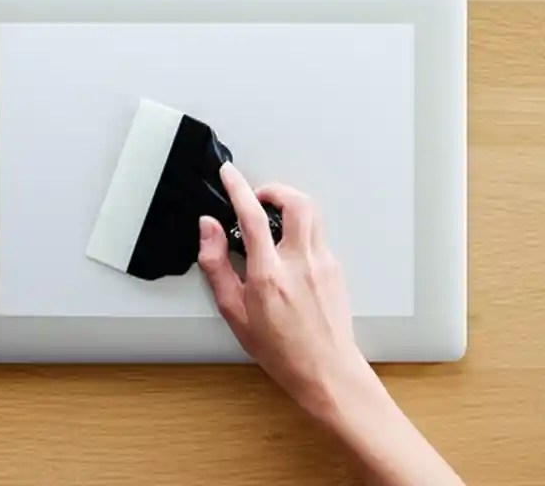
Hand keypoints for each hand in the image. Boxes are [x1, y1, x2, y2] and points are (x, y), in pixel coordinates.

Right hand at [196, 163, 371, 416]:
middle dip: (274, 189)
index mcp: (270, 275)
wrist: (325, 370)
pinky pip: (317, 234)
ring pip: (312, 213)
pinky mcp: (335, 268)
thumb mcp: (234, 312)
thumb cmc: (281, 349)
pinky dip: (300, 229)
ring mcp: (323, 263)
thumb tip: (208, 230)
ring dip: (290, 204)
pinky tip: (287, 249)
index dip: (239, 187)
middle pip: (296, 202)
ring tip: (271, 218)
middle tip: (257, 196)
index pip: (254, 216)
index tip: (229, 173)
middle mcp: (301, 263)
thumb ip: (216, 266)